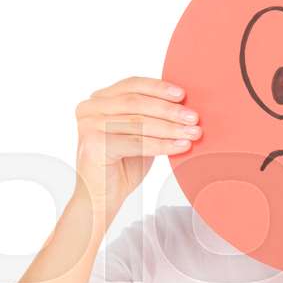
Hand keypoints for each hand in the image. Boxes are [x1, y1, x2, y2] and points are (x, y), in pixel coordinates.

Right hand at [72, 76, 198, 215]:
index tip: (182, 95)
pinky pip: (137, 142)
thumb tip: (184, 105)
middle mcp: (89, 108)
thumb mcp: (138, 133)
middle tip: (193, 117)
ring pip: (138, 122)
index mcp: (98, 99)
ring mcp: (89, 125)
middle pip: (136, 102)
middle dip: (169, 110)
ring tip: (193, 133)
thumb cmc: (122, 164)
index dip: (158, 88)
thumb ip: (151, 115)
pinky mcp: (94, 144)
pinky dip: (163, 144)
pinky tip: (181, 146)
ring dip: (170, 128)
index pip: (132, 85)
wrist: (101, 197)